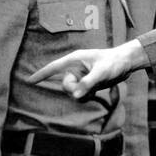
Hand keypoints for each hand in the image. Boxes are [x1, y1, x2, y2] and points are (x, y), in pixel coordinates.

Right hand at [28, 41, 144, 98]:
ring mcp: (81, 76)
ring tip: (95, 86)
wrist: (126, 62)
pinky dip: (86, 96)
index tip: (29, 81)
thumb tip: (76, 95)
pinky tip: (96, 90)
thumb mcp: (102, 72)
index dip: (41, 74)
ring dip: (82, 93)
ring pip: (72, 91)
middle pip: (65, 84)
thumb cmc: (114, 62)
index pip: (54, 67)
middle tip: (89, 85)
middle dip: (74, 88)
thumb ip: (88, 83)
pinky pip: (80, 94)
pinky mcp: (86, 83)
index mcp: (75, 59)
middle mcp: (75, 68)